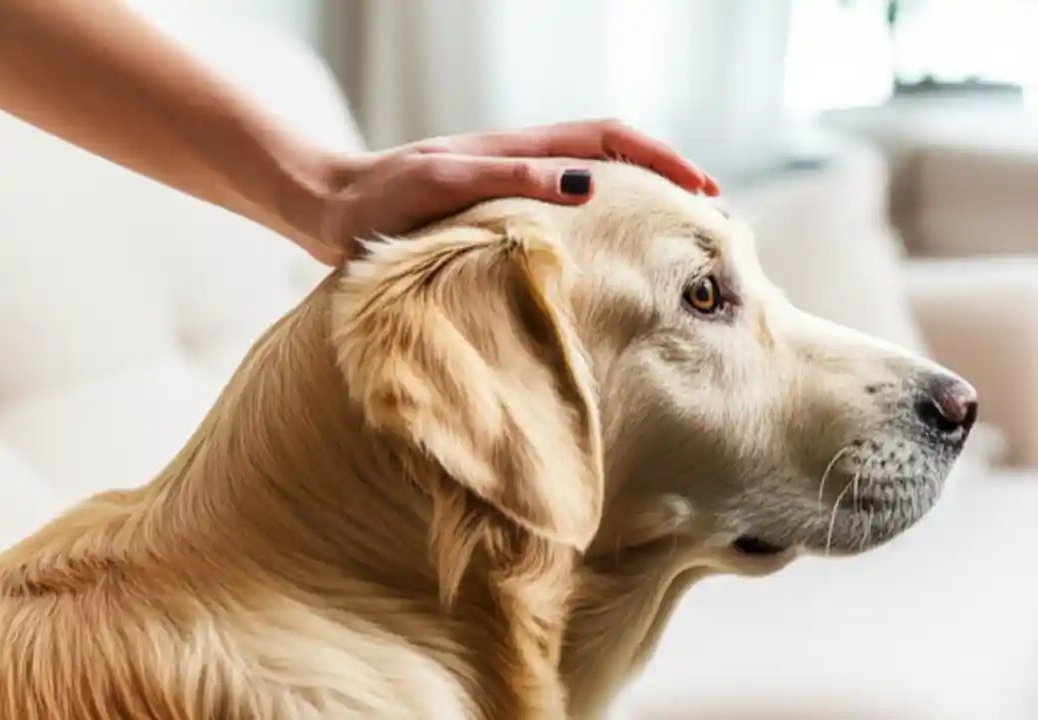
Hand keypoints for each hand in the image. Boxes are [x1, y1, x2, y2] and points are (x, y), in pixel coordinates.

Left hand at [303, 119, 717, 265]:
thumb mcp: (446, 184)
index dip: (662, 159)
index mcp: (522, 149)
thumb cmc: (379, 199)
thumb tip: (589, 184)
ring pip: (595, 188)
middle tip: (710, 217)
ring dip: (640, 206)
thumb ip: (513, 178)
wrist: (328, 210)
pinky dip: (602, 232)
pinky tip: (608, 265)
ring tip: (675, 242)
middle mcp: (526, 165)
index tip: (703, 190)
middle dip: (666, 180)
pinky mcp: (499, 221)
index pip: (610, 139)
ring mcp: (515, 192)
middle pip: (614, 160)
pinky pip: (566, 219)